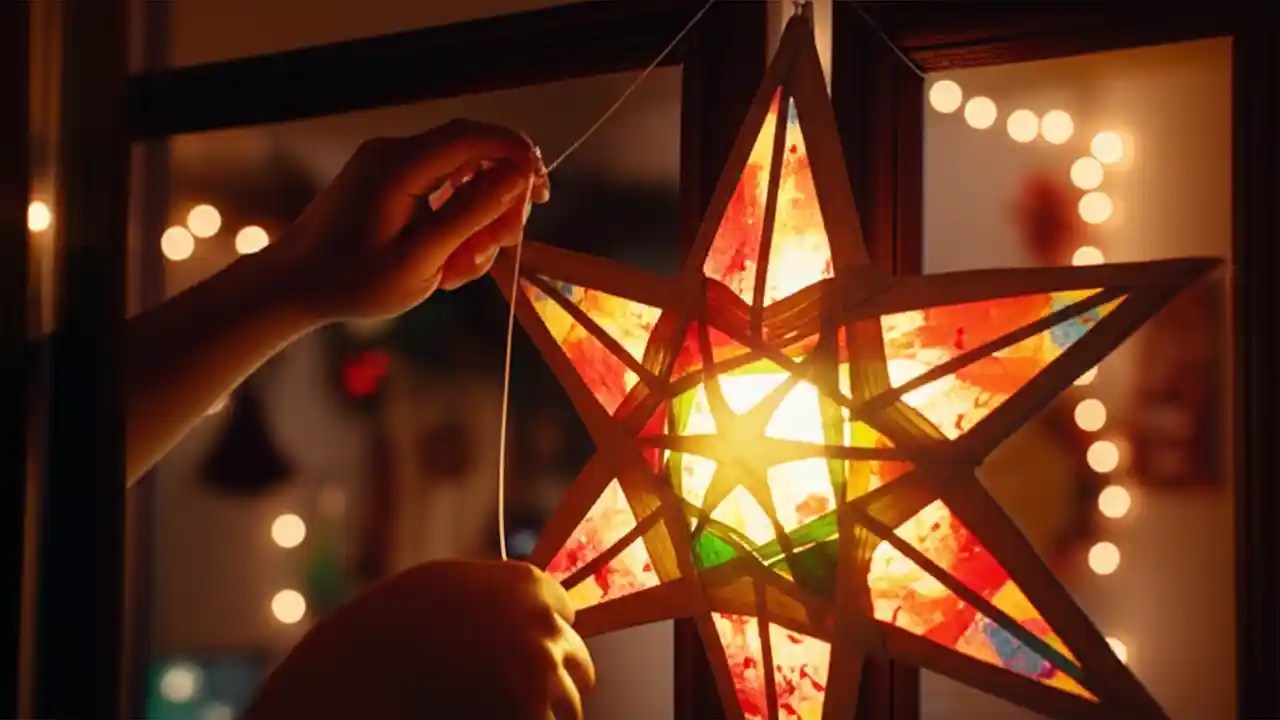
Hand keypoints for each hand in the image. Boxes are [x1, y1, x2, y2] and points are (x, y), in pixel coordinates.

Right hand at [245, 561, 594, 719]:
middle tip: (518, 692)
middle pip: (580, 663)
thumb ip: (498, 594)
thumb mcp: (451, 585)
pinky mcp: (528, 712)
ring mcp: (541, 671)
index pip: (567, 613)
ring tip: (498, 707)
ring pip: (570, 704)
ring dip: (543, 711)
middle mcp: (545, 624)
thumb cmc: (395, 624)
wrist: (361, 668)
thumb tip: (538, 610)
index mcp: (530, 584)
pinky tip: (488, 715)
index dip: (541, 635)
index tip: (517, 650)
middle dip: (554, 678)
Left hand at [264, 119, 550, 324]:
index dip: (518, 157)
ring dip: (476, 218)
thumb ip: (471, 214)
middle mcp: (394, 153)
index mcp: (400, 165)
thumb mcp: (421, 258)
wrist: (291, 286)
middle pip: (472, 154)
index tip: (542, 193)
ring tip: (465, 267)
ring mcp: (387, 164)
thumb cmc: (352, 281)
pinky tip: (448, 261)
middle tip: (504, 246)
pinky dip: (453, 220)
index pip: (476, 137)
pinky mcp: (385, 181)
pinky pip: (437, 188)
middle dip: (499, 198)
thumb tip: (516, 177)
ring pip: (458, 175)